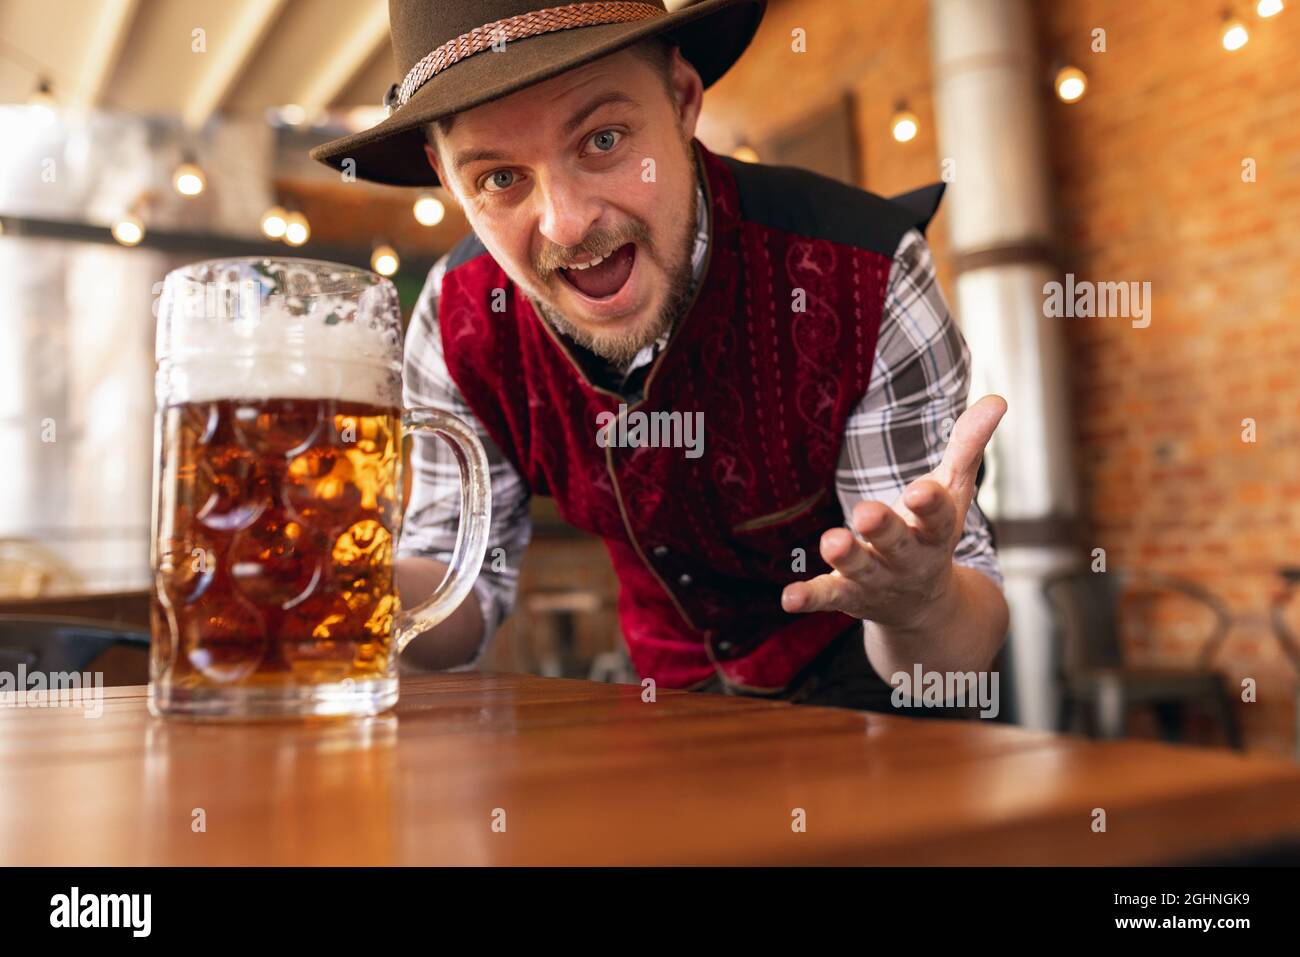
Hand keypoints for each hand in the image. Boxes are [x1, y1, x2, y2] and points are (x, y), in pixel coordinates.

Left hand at [781, 395, 1006, 633]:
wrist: (921, 606)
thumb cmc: (931, 533)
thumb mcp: (953, 490)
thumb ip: (967, 446)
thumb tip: (997, 399)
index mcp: (936, 532)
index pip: (938, 517)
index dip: (930, 505)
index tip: (921, 490)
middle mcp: (909, 560)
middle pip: (898, 545)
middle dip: (884, 529)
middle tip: (865, 512)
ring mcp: (878, 580)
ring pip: (862, 570)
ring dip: (846, 557)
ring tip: (830, 542)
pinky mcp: (847, 594)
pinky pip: (829, 596)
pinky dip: (810, 597)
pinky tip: (788, 597)